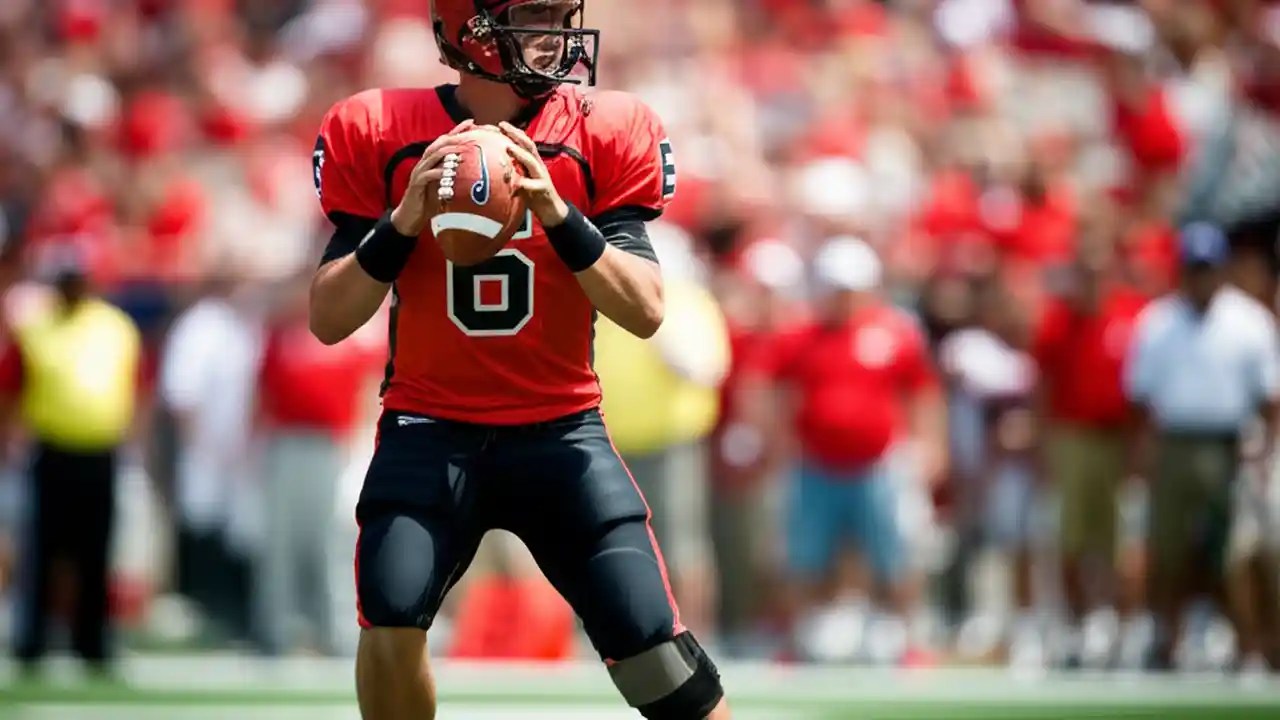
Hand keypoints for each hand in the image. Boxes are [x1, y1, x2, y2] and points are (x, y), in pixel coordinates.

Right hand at [390, 120, 475, 235]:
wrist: (410, 216)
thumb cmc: (430, 201)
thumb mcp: (446, 186)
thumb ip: (457, 177)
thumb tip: (477, 172)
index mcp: (432, 160)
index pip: (445, 140)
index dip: (457, 130)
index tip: (472, 122)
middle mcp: (425, 162)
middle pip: (440, 143)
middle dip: (455, 136)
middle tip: (470, 133)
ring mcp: (420, 171)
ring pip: (433, 155)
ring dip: (448, 152)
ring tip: (462, 151)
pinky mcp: (416, 183)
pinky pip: (428, 174)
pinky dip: (439, 172)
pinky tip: (449, 172)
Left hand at [499, 121, 569, 226]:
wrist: (551, 209)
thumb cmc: (533, 193)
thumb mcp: (523, 176)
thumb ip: (513, 167)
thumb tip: (496, 160)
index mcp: (532, 161)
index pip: (523, 142)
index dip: (512, 132)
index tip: (499, 124)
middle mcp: (538, 165)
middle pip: (529, 145)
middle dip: (516, 134)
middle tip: (502, 126)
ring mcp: (542, 176)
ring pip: (532, 162)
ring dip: (520, 154)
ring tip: (509, 148)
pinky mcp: (544, 190)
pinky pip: (535, 186)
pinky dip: (526, 184)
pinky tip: (518, 183)